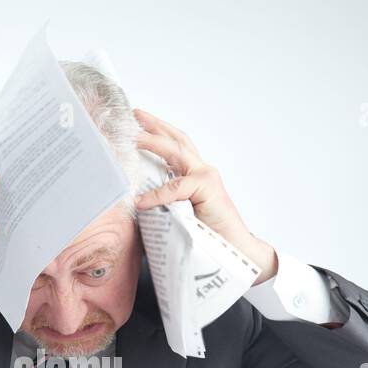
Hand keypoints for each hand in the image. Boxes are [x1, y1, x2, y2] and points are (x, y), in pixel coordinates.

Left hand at [132, 108, 278, 284]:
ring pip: (178, 152)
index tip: (137, 125)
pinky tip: (143, 200)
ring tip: (133, 139)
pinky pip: (178, 187)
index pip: (174, 148)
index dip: (157, 134)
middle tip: (134, 114)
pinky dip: (158, 194)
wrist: (234, 253)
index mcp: (194, 176)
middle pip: (177, 140)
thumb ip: (162, 206)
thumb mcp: (177, 217)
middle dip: (155, 125)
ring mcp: (207, 178)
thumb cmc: (206, 239)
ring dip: (154, 142)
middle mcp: (202, 172)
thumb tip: (134, 204)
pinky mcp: (209, 190)